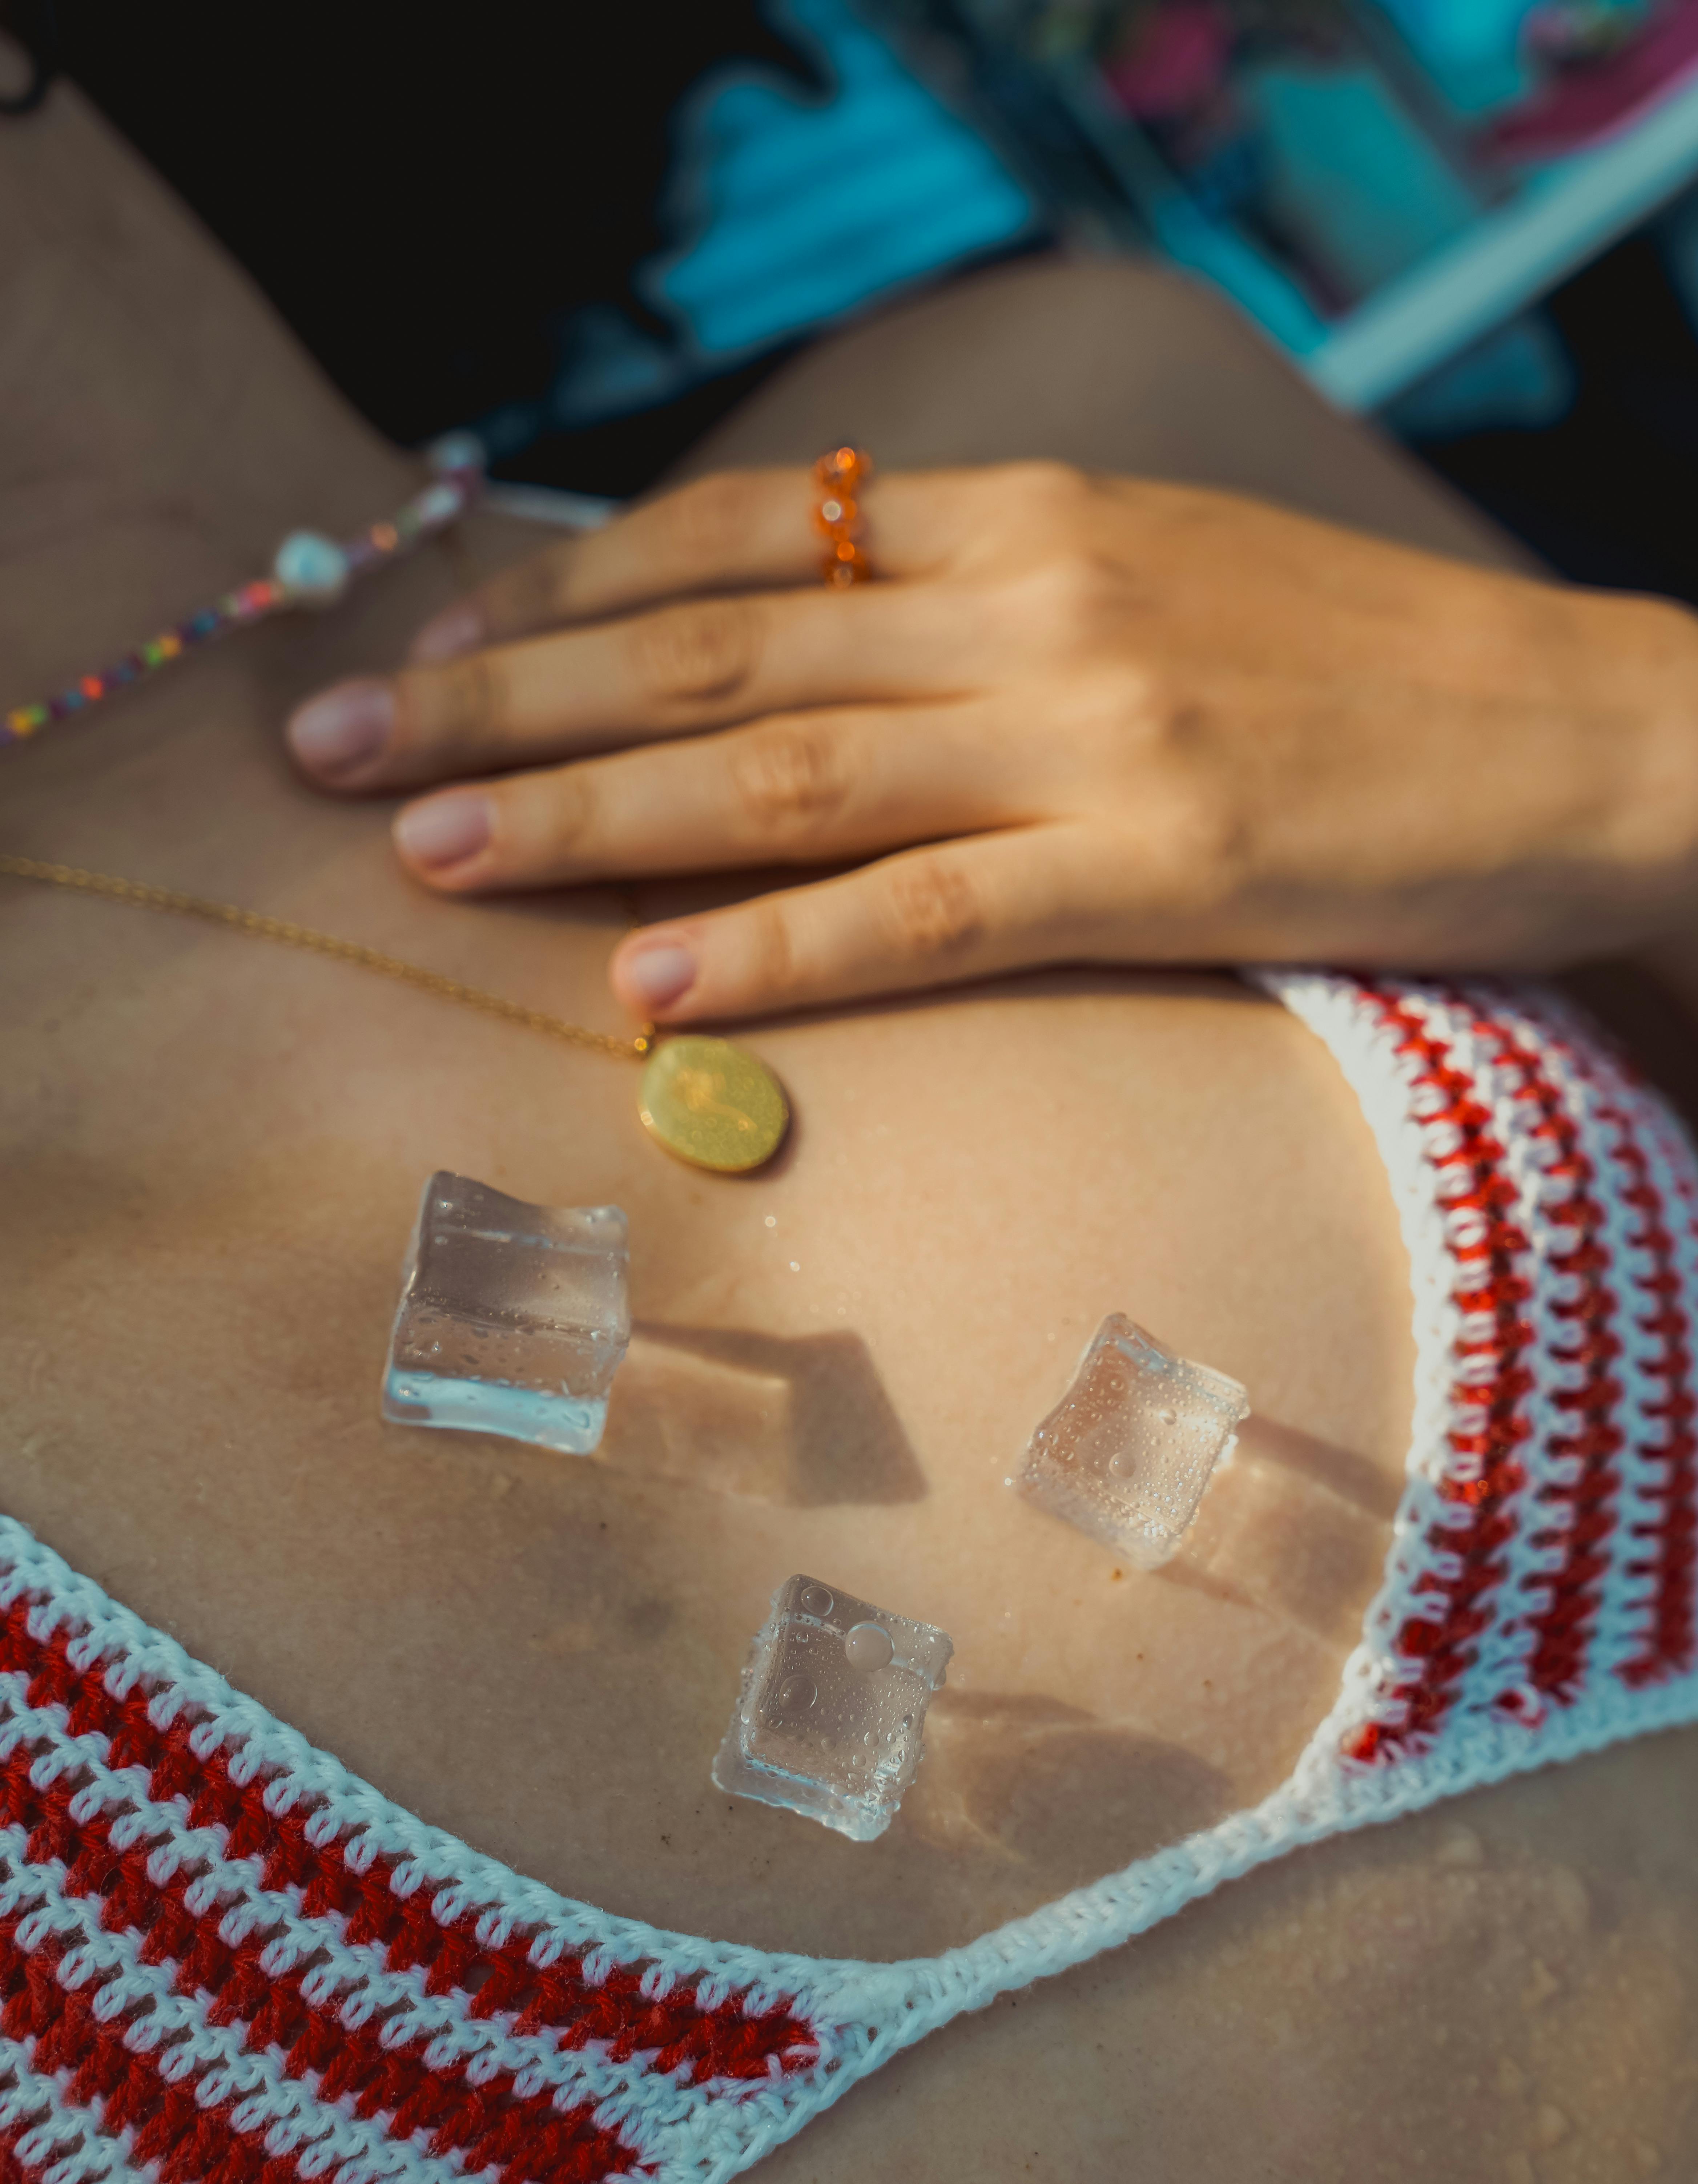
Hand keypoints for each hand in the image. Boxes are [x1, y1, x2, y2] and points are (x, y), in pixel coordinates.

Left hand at [284, 464, 1697, 1022]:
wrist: (1585, 729)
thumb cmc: (1359, 667)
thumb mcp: (1152, 573)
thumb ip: (980, 596)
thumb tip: (810, 640)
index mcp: (1029, 521)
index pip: (740, 542)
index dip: (559, 594)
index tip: (430, 643)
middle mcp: (1032, 607)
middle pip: (712, 656)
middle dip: (502, 696)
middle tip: (332, 743)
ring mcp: (1093, 737)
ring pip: (782, 778)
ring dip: (587, 816)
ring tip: (424, 851)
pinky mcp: (1160, 866)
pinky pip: (928, 910)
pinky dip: (779, 947)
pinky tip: (652, 981)